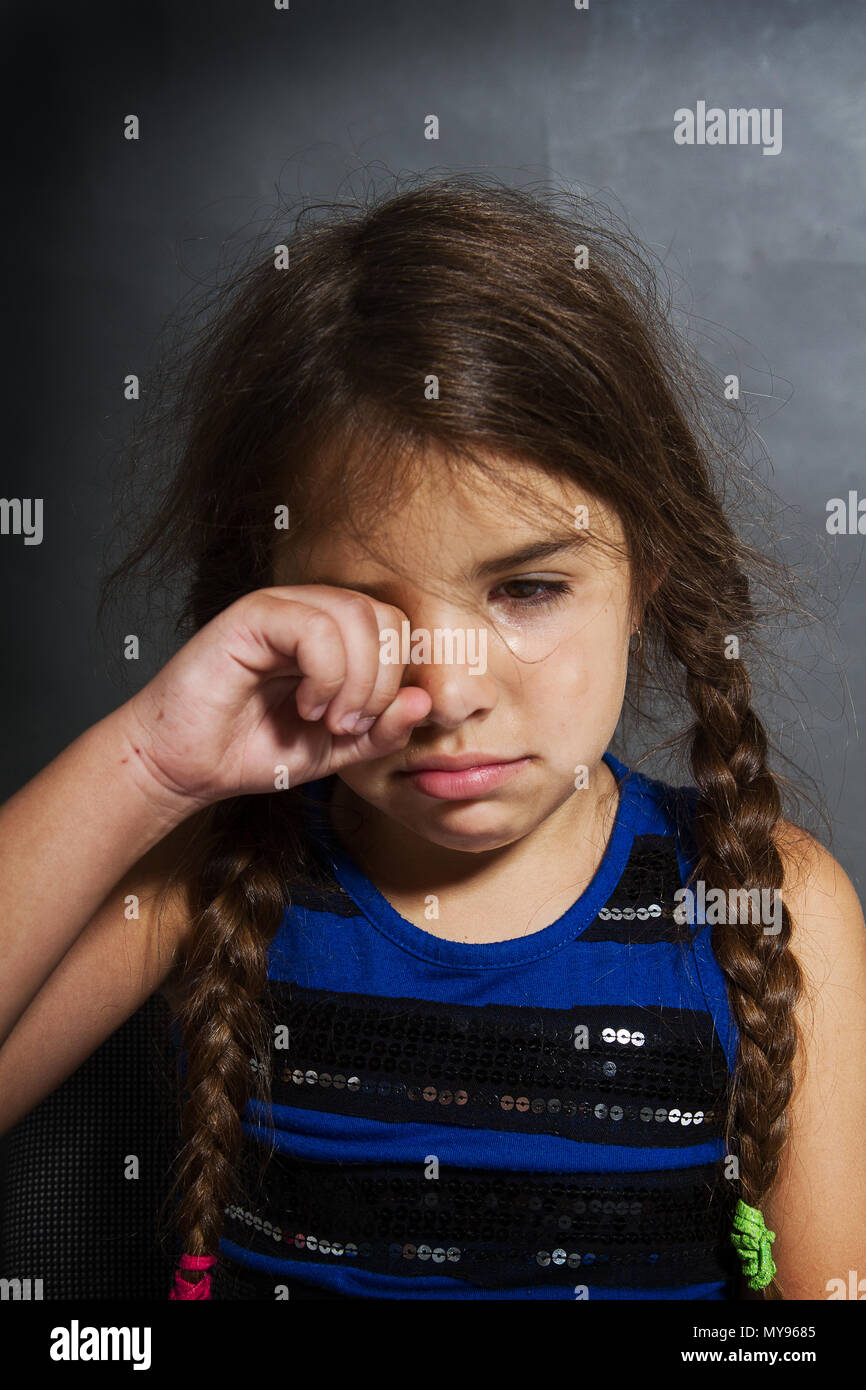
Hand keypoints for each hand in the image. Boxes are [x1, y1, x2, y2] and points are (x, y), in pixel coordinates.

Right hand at [119, 585, 431, 807]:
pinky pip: (314, 625)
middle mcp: (311, 612)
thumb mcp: (336, 750)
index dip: (397, 681)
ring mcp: (280, 608)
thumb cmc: (253, 751)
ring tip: (325, 719)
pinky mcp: (250, 615)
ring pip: (356, 615)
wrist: (186, 766)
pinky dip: (325, 673)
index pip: (397, 631)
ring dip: (355, 681)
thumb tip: (422, 701)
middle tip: (348, 725)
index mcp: (336, 636)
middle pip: (386, 617)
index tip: (368, 728)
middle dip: (382, 682)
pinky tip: (305, 705)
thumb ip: (382, 730)